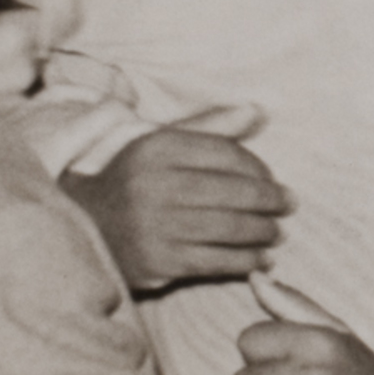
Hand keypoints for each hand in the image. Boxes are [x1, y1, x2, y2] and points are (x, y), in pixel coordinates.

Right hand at [62, 108, 290, 289]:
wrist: (86, 226)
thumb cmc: (134, 180)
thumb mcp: (161, 144)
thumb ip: (210, 127)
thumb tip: (258, 112)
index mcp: (156, 147)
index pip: (225, 152)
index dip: (258, 167)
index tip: (273, 178)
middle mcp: (154, 185)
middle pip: (231, 192)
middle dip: (269, 200)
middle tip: (288, 205)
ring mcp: (155, 226)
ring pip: (228, 229)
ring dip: (263, 232)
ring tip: (276, 233)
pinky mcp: (158, 262)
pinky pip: (215, 262)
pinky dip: (246, 261)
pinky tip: (262, 260)